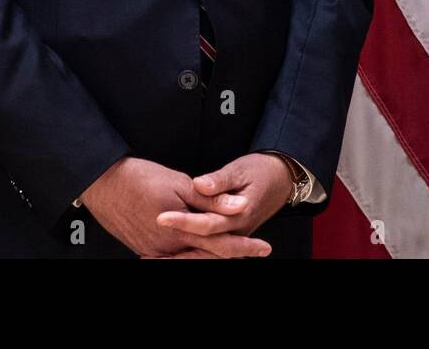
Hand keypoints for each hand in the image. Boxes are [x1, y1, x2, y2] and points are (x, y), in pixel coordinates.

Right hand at [80, 156, 270, 258]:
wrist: (104, 183)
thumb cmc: (140, 178)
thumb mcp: (181, 183)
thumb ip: (211, 199)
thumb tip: (239, 208)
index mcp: (181, 229)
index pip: (221, 242)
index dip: (244, 245)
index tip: (263, 247)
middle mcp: (168, 246)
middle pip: (207, 256)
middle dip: (232, 253)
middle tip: (253, 250)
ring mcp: (154, 250)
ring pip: (190, 259)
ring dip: (210, 256)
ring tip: (229, 250)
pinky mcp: (143, 248)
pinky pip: (171, 258)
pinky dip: (188, 256)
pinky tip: (195, 252)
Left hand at [154, 153, 293, 253]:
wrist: (281, 179)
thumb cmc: (260, 171)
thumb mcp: (240, 170)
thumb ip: (219, 180)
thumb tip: (199, 184)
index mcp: (239, 216)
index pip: (206, 224)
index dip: (183, 221)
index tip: (160, 217)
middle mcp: (236, 232)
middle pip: (203, 248)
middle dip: (175, 252)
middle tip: (147, 255)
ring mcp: (233, 236)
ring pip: (205, 255)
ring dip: (180, 258)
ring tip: (151, 259)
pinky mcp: (229, 235)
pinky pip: (207, 250)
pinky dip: (189, 254)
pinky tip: (169, 255)